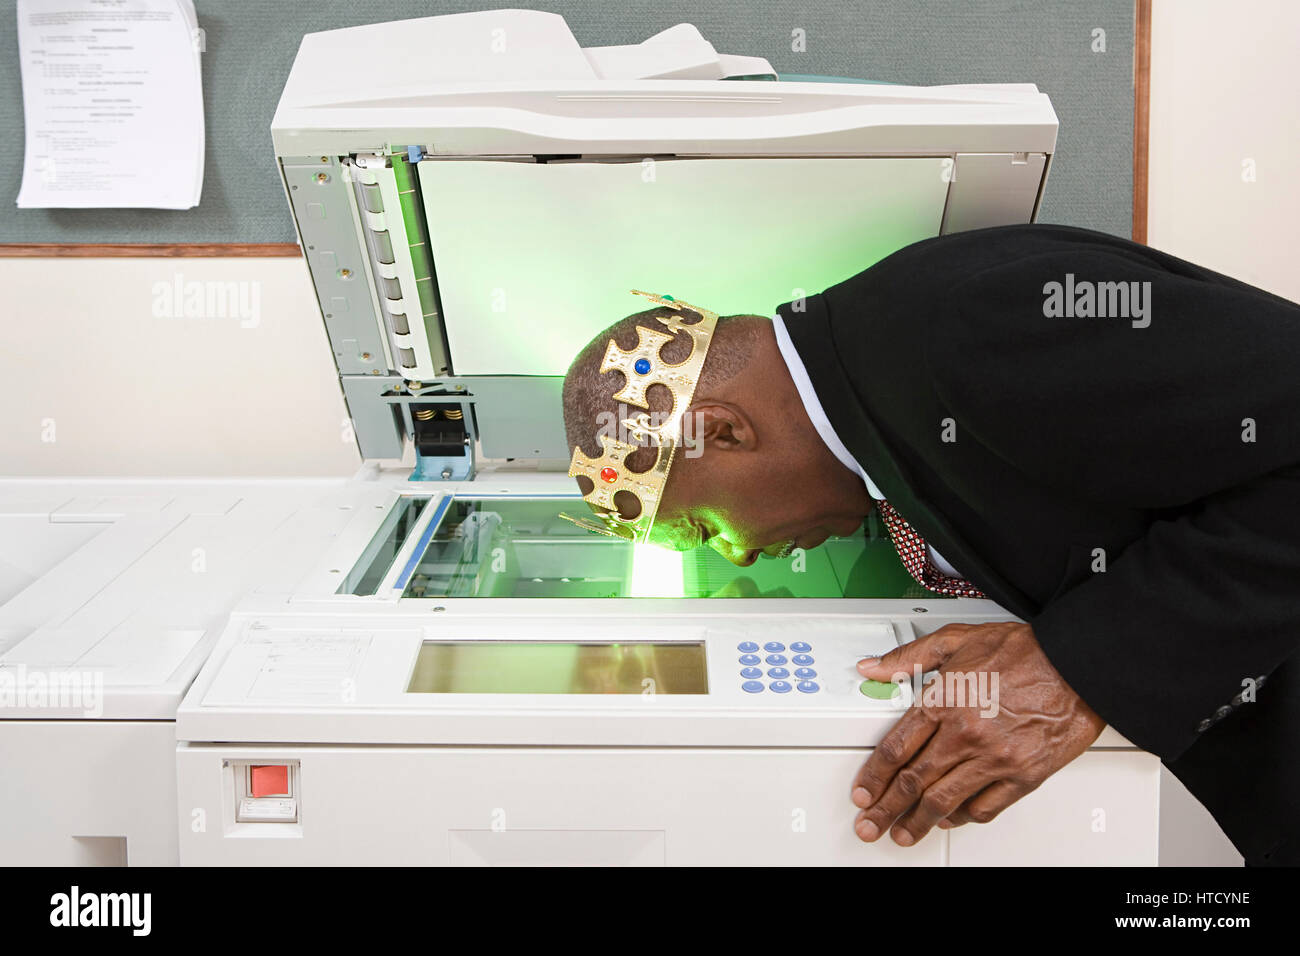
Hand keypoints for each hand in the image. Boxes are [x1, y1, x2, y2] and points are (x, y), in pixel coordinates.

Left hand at [851, 621, 1104, 845]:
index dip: (873, 776)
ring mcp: (996, 758)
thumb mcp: (958, 639)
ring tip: (901, 834)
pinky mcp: (1024, 775)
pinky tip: (949, 819)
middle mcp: (967, 734)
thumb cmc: (1026, 650)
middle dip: (885, 809)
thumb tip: (873, 668)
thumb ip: (910, 656)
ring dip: (917, 823)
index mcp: (946, 701)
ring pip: (945, 801)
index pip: (896, 748)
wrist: (1079, 664)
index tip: (862, 793)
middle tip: (869, 825)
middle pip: (914, 782)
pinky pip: (985, 807)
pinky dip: (963, 818)